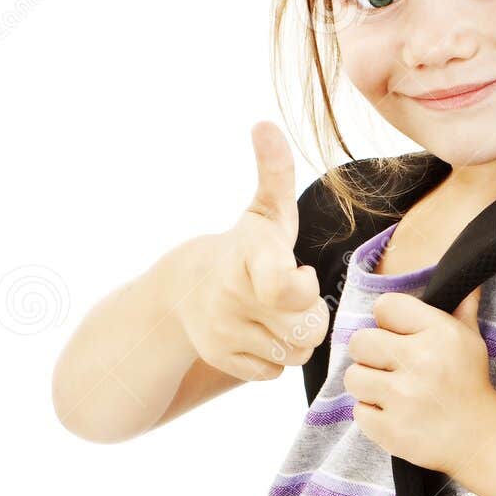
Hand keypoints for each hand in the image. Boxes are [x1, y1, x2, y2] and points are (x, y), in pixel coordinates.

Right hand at [174, 121, 329, 380]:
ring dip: (295, 338)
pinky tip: (260, 334)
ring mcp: (222, 330)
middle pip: (306, 328)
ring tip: (279, 315)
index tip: (299, 273)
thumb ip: (273, 172)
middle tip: (296, 297)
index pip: (286, 288)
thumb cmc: (245, 248)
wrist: (186, 288)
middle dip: (310, 316)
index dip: (303, 288)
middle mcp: (229, 296)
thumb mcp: (264, 212)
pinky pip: (274, 371)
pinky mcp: (221, 358)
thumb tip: (265, 124)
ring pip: (294, 353)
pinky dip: (274, 358)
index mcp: (246, 257)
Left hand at [344, 286, 495, 478]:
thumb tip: (466, 281)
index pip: (385, 306)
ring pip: (353, 377)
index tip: (397, 336)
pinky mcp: (391, 429)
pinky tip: (393, 414)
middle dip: (370, 354)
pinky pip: (358, 411)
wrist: (481, 438)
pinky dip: (372, 414)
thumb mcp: (471, 341)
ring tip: (389, 391)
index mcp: (438, 333)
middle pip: (360, 341)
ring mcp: (403, 397)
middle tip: (388, 365)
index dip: (387, 321)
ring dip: (367, 385)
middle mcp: (420, 361)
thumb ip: (461, 309)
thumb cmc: (470, 384)